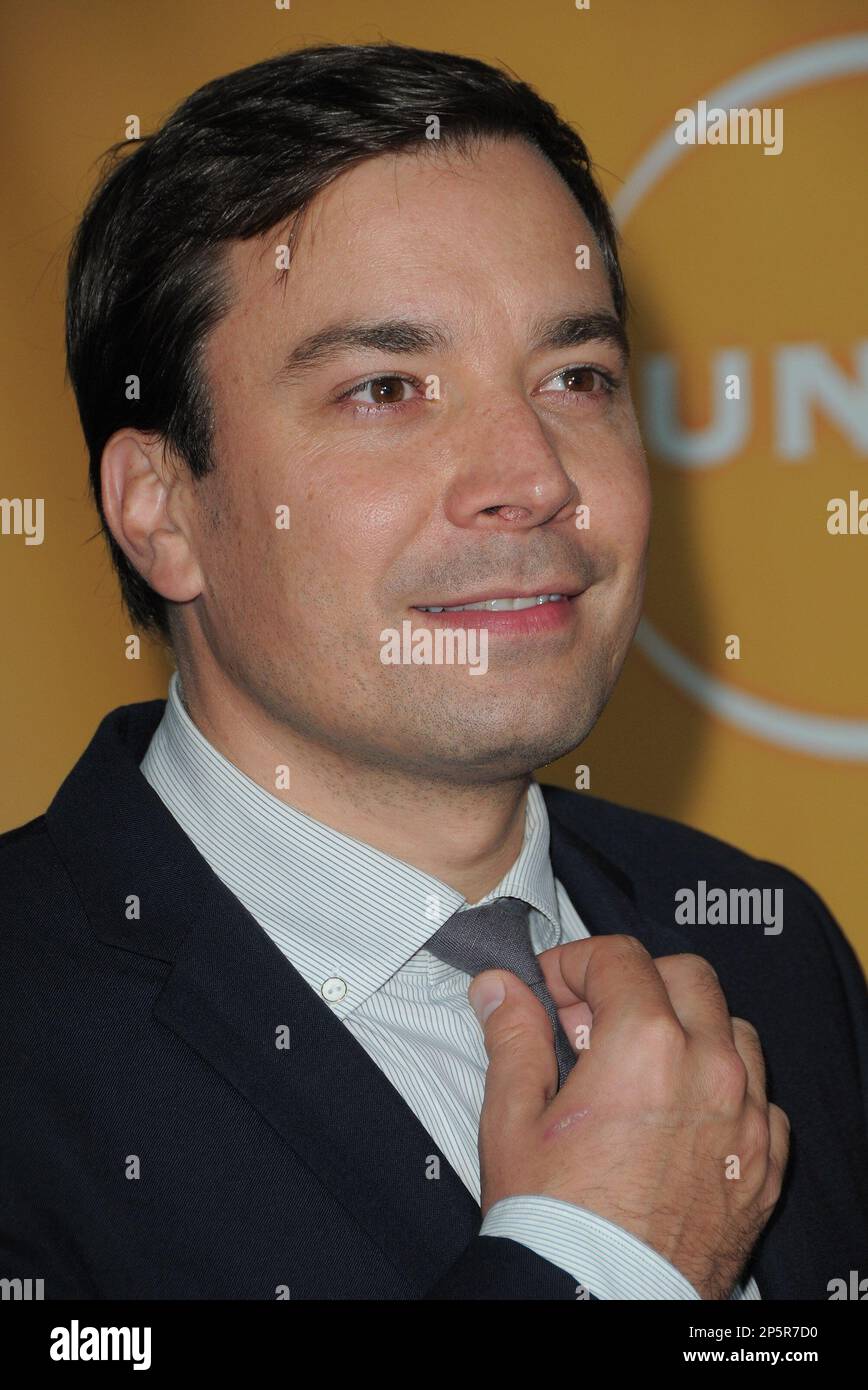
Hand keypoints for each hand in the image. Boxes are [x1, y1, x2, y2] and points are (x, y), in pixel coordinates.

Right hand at [469, 934, 789, 1298]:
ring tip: (641, 1064)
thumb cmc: (554, 1221)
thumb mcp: (513, 1119)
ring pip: (734, 1030)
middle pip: (686, 976)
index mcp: (644, 1046)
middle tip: (590, 1021)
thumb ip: (512, 1037)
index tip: (552, 988)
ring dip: (689, 1028)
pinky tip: (682, 1114)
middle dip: (636, 981)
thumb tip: (500, 987)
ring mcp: (745, 1117)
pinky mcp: (763, 1164)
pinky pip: (760, 1098)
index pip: (619, 958)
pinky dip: (726, 1089)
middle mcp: (708, 1069)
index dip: (575, 962)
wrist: (597, 1301)